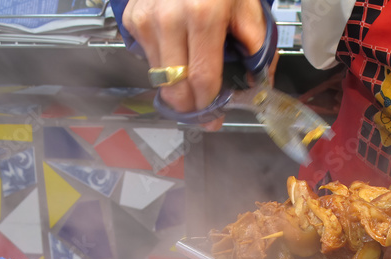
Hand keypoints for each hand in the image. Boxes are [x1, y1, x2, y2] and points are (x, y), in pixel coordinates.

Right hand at [122, 0, 266, 114]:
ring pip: (159, 77)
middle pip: (174, 86)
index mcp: (203, 15)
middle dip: (190, 107)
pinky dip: (164, 64)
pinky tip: (178, 52)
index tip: (214, 116)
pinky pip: (148, 58)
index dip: (208, 104)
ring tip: (192, 81)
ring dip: (176, 87)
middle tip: (203, 111)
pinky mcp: (133, 18)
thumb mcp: (248, 7)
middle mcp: (169, 18)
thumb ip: (258, 49)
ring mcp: (146, 19)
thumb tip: (257, 85)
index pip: (201, 78)